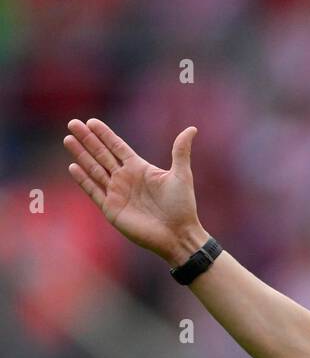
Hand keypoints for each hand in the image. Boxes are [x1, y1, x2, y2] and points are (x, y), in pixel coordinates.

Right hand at [63, 117, 206, 264]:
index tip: (91, 121)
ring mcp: (117, 194)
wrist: (178, 235)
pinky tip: (73, 167)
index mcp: (140, 169)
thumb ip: (180, 151)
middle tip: (73, 123)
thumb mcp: (181, 175)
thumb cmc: (182, 207)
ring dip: (81, 155)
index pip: (117, 147)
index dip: (104, 135)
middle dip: (87, 139)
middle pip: (102, 154)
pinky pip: (94, 191)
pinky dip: (83, 180)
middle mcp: (126, 179)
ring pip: (94, 169)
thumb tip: (192, 129)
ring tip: (68, 139)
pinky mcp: (112, 210)